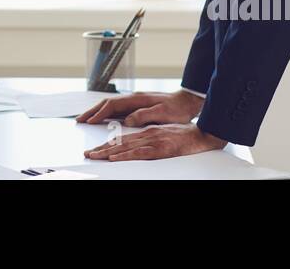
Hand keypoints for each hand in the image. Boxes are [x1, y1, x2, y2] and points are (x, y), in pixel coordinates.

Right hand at [76, 88, 203, 126]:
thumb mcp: (162, 113)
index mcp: (137, 99)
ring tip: (86, 118)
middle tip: (79, 119)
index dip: (99, 113)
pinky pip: (116, 108)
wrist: (187, 101)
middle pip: (107, 103)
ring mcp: (135, 101)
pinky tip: (103, 118)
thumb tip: (127, 120)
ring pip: (110, 105)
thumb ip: (144, 115)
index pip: (112, 105)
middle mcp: (134, 98)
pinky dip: (106, 113)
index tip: (89, 121)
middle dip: (92, 111)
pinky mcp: (137, 105)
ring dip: (97, 111)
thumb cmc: (177, 109)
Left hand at [84, 122, 227, 160]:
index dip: (108, 145)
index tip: (95, 150)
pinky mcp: (160, 149)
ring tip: (95, 156)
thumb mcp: (163, 134)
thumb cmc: (184, 136)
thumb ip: (148, 137)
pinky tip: (116, 158)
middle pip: (120, 143)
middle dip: (102, 149)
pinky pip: (139, 152)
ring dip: (108, 152)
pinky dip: (125, 155)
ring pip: (125, 147)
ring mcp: (153, 141)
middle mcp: (147, 134)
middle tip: (88, 154)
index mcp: (147, 131)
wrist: (201, 135)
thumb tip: (135, 145)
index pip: (123, 138)